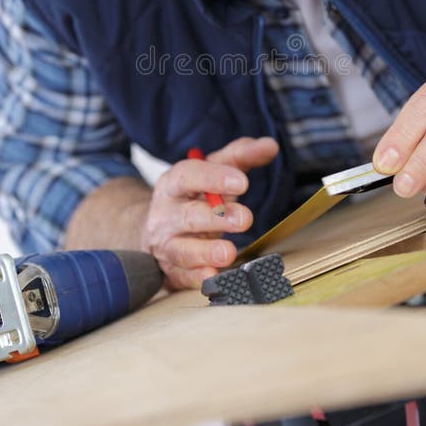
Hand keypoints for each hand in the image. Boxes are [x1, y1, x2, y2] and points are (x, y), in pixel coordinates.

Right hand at [141, 136, 277, 288]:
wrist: (156, 230)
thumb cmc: (193, 196)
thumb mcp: (212, 171)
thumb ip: (240, 157)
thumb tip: (270, 145)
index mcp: (174, 184)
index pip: (188, 176)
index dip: (213, 177)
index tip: (242, 181)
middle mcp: (166, 214)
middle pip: (188, 215)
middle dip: (216, 218)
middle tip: (245, 218)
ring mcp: (166, 245)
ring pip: (182, 250)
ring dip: (205, 252)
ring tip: (228, 253)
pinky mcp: (170, 272)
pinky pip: (181, 277)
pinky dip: (196, 279)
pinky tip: (213, 278)